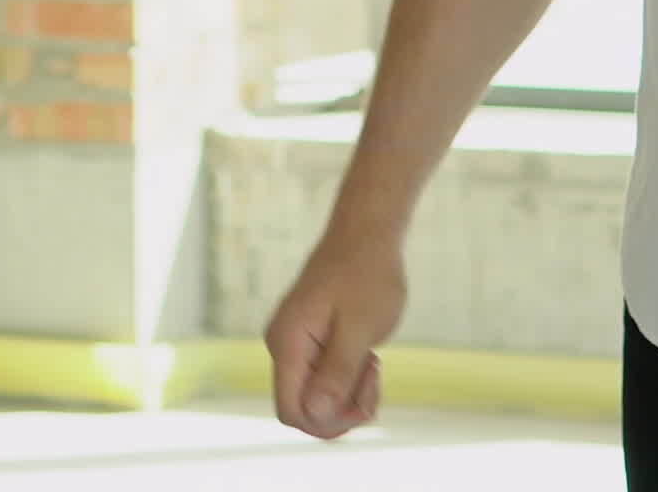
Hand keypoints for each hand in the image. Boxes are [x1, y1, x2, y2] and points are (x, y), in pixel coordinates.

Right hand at [263, 225, 405, 439]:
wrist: (366, 233)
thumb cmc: (366, 275)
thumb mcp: (359, 329)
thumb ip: (336, 373)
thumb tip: (314, 415)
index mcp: (287, 344)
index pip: (291, 411)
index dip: (326, 423)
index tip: (363, 404)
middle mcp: (283, 347)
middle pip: (304, 408)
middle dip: (343, 408)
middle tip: (374, 376)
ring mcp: (295, 344)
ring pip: (317, 396)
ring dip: (350, 393)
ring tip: (374, 362)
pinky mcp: (309, 341)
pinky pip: (323, 378)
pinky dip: (349, 379)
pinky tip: (368, 357)